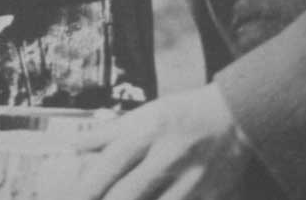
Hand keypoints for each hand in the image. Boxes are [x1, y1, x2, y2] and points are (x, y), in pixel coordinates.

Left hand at [74, 84, 250, 199]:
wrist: (234, 118)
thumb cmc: (181, 115)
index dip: (87, 187)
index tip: (71, 199)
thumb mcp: (145, 114)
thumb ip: (109, 132)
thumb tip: (75, 145)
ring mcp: (190, 182)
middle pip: (128, 194)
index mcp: (148, 131)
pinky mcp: (209, 198)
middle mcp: (167, 156)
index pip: (110, 163)